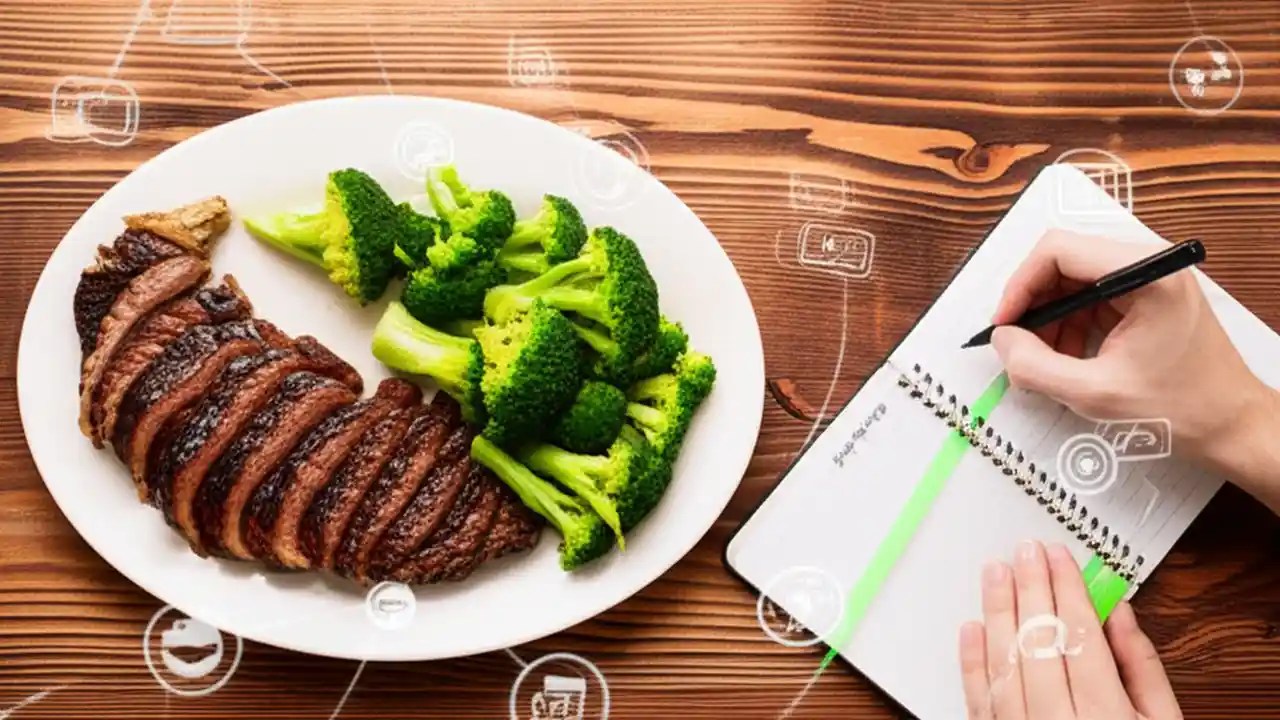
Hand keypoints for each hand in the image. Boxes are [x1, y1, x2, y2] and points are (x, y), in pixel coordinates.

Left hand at [958, 541, 1182, 719]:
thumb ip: (1144, 668)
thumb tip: (1118, 613)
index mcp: (1107, 716)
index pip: (1078, 636)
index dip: (1067, 589)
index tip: (1059, 556)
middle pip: (1037, 643)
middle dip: (1031, 590)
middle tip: (1024, 551)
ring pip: (1002, 665)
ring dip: (995, 613)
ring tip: (994, 573)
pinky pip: (978, 700)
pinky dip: (971, 662)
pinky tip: (970, 627)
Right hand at [990, 230, 1279, 511]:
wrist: (1232, 427)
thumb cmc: (1179, 411)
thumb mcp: (1094, 394)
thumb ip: (1035, 366)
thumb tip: (1001, 339)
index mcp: (1146, 275)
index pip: (1059, 250)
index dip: (1020, 285)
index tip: (1004, 325)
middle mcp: (1150, 265)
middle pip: (1064, 262)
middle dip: (1034, 305)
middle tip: (1018, 346)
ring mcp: (1150, 280)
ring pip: (1074, 281)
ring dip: (1050, 319)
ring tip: (1047, 361)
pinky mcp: (1147, 298)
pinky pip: (1092, 298)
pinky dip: (1070, 326)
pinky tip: (1069, 359)